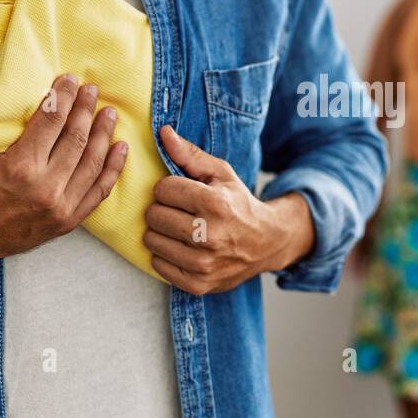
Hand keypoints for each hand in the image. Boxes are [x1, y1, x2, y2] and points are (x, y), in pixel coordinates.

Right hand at [0, 73, 128, 263]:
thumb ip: (14, 130)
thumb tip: (40, 100)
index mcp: (20, 166)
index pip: (51, 120)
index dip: (63, 96)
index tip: (70, 80)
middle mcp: (45, 186)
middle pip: (76, 138)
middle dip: (85, 110)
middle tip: (92, 91)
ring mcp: (60, 206)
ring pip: (92, 163)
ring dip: (103, 134)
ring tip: (109, 114)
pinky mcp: (69, 221)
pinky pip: (99, 191)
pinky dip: (113, 168)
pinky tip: (120, 148)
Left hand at [144, 126, 312, 294]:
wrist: (266, 243)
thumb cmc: (238, 203)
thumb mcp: (221, 174)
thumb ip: (190, 154)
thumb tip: (163, 133)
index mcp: (214, 203)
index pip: (163, 189)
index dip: (169, 188)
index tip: (183, 193)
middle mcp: (209, 235)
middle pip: (153, 215)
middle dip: (162, 209)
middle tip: (180, 211)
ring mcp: (203, 263)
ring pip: (152, 240)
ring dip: (161, 233)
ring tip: (179, 229)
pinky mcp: (198, 284)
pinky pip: (159, 266)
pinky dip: (165, 256)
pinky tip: (182, 248)